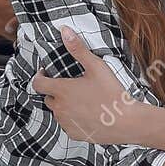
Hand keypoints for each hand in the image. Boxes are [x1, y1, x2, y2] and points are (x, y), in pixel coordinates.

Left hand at [30, 26, 137, 143]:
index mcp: (61, 91)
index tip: (46, 73)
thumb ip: (78, 49)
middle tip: (71, 86)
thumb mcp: (96, 66)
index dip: (39, 77)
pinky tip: (87, 113)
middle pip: (48, 98)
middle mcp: (59, 108)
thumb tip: (64, 31)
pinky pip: (67, 124)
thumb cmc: (112, 93)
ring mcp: (66, 123)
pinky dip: (72, 118)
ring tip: (81, 100)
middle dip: (55, 91)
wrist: (126, 122)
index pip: (37, 84)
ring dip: (63, 105)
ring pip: (57, 112)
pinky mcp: (73, 134)